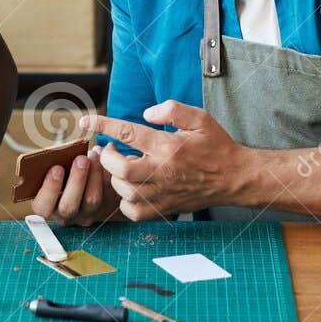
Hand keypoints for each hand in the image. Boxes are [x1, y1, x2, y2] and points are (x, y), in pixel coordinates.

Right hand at [28, 147, 119, 225]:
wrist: (82, 184)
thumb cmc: (61, 175)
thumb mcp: (53, 172)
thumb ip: (53, 164)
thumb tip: (62, 151)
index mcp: (46, 207)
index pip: (42, 208)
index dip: (49, 189)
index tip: (57, 168)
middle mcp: (66, 215)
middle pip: (69, 206)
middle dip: (76, 181)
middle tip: (81, 159)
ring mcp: (86, 214)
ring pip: (92, 200)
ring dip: (94, 175)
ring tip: (94, 155)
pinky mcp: (105, 207)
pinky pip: (108, 194)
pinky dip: (107, 174)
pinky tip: (107, 157)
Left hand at [82, 102, 250, 220]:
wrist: (233, 178)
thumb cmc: (216, 145)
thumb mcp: (200, 118)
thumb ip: (172, 110)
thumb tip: (146, 113)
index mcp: (169, 146)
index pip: (128, 133)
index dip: (104, 125)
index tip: (87, 121)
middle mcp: (163, 171)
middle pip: (121, 169)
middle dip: (108, 157)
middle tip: (111, 149)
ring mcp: (163, 193)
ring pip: (124, 191)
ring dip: (115, 178)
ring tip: (121, 167)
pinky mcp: (164, 208)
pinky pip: (133, 211)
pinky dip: (125, 201)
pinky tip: (131, 187)